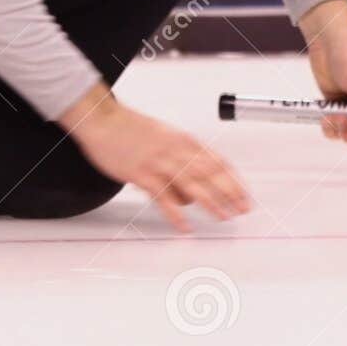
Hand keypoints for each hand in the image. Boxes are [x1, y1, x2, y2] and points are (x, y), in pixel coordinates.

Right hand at [59, 83, 250, 231]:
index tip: (245, 194)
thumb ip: (179, 158)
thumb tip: (190, 190)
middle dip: (230, 193)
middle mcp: (176, 150)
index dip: (234, 180)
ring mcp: (159, 162)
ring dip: (211, 203)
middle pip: (210, 174)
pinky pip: (163, 198)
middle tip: (243, 209)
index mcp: (183, 140)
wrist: (101, 119)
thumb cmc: (129, 128)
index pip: (217, 161)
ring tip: (224, 217)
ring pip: (193, 185)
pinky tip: (185, 226)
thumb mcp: (162, 137)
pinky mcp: (141, 174)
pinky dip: (175, 214)